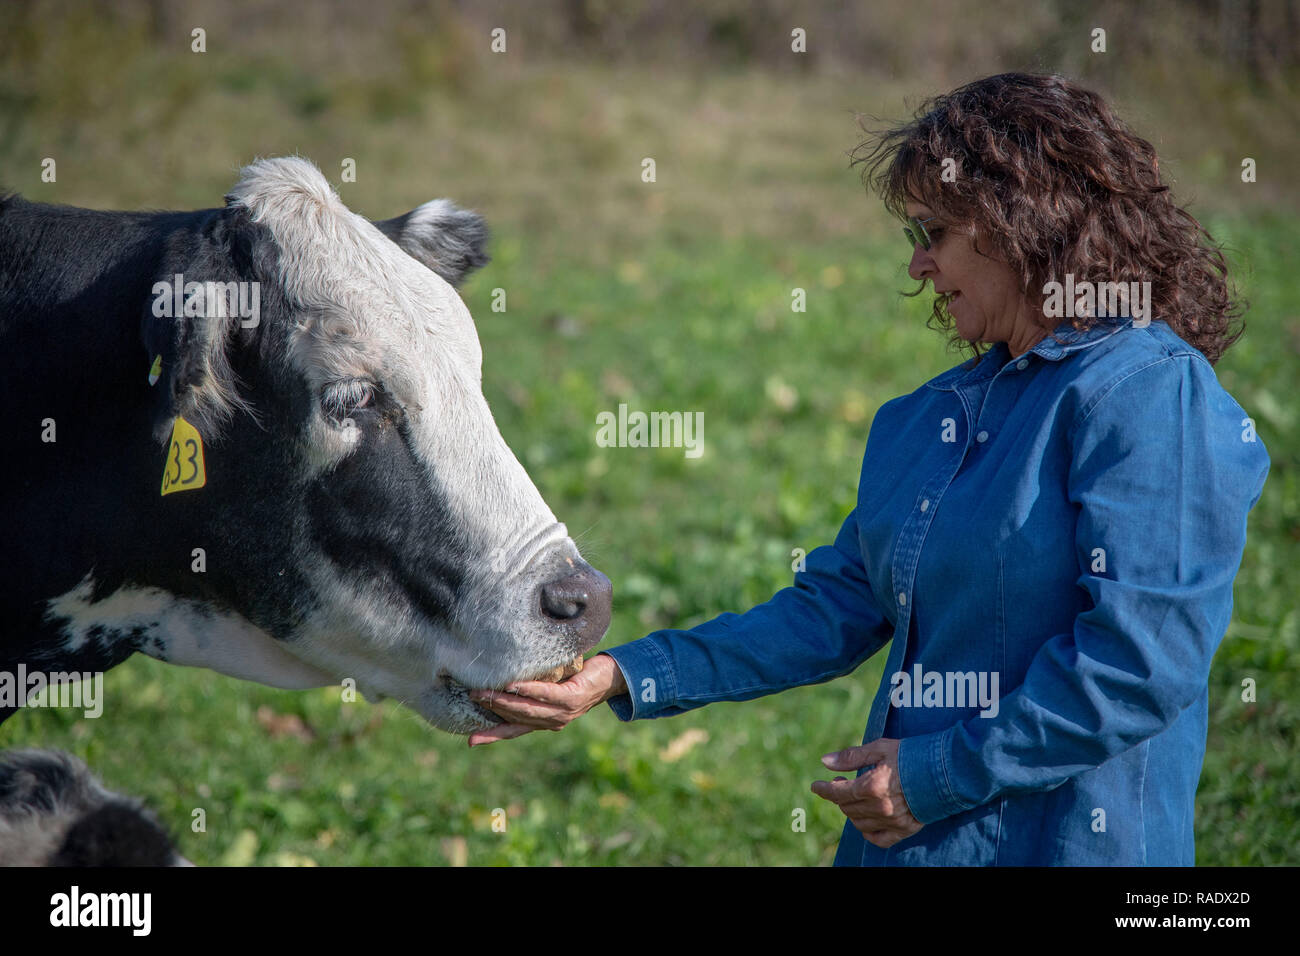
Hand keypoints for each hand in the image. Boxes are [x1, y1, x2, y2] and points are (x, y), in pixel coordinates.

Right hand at [466, 653, 627, 746]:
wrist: (611, 677)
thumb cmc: (579, 678)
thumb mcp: (553, 687)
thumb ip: (533, 690)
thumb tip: (506, 678)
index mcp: (545, 722)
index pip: (514, 731)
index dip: (492, 736)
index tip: (471, 742)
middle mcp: (552, 722)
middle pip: (516, 718)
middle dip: (492, 708)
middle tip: (471, 696)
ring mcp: (562, 712)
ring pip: (527, 708)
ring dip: (503, 700)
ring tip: (484, 691)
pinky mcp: (571, 698)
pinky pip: (545, 694)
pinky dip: (527, 690)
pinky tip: (513, 684)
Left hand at [810, 738, 923, 848]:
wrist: (947, 770)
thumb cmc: (912, 754)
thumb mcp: (880, 748)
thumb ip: (851, 757)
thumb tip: (825, 761)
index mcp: (871, 786)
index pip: (838, 793)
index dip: (824, 789)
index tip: (815, 786)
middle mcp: (879, 807)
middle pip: (847, 807)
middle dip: (839, 796)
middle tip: (842, 784)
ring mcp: (892, 821)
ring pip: (858, 823)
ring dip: (851, 811)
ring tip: (855, 798)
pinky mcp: (904, 830)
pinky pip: (878, 838)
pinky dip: (868, 831)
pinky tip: (867, 821)